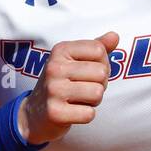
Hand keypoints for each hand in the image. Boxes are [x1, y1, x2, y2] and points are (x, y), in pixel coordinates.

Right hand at [17, 31, 118, 145]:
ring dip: (93, 100)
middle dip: (99, 84)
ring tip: (78, 99)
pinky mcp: (55, 113)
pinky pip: (89, 114)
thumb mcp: (76, 61)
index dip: (102, 63)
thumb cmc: (63, 83)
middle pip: (101, 73)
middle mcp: (54, 67)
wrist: (35, 113)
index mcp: (61, 50)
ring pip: (97, 93)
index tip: (88, 72)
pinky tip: (73, 112)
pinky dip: (86, 115)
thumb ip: (97, 47)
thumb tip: (115, 35)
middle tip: (83, 89)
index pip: (99, 50)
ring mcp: (53, 90)